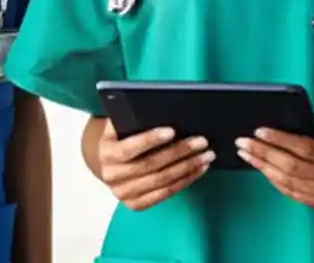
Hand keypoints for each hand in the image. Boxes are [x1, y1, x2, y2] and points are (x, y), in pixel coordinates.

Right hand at [97, 119, 213, 210]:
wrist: (107, 163)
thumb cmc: (121, 137)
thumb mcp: (121, 124)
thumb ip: (133, 117)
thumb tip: (162, 109)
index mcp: (106, 153)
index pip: (128, 148)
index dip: (150, 140)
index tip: (172, 131)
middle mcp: (112, 176)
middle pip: (150, 165)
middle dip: (179, 152)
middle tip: (202, 141)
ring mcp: (123, 194)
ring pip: (161, 181)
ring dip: (188, 168)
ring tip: (207, 155)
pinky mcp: (136, 205)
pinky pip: (165, 194)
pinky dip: (185, 181)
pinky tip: (199, 169)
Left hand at [235, 117, 313, 209]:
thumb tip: (290, 126)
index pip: (304, 148)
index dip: (279, 140)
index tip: (259, 130)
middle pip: (290, 167)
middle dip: (263, 153)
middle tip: (242, 142)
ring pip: (287, 182)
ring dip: (263, 167)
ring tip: (245, 154)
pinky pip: (292, 193)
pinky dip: (274, 180)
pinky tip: (262, 168)